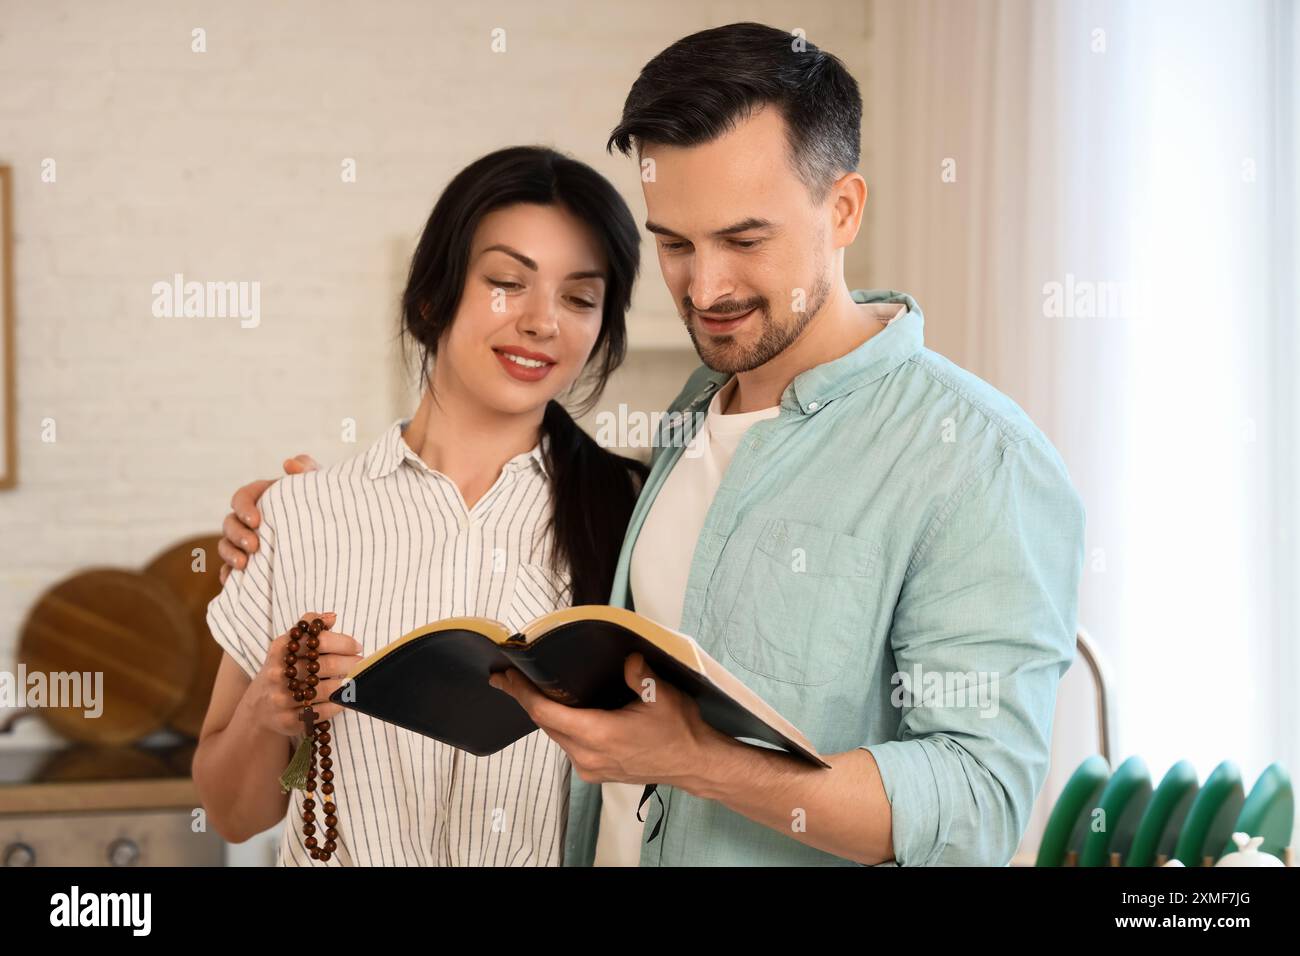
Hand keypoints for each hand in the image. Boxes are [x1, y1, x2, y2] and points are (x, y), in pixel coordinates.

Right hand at [217, 453, 320, 583]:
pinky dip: (228, 576)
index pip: (241, 498)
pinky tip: (232, 582)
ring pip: (226, 546)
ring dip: (230, 555)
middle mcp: (250, 520)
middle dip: (237, 535)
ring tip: (244, 565)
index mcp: (262, 497)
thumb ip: (308, 471)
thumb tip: (290, 464)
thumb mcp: (319, 487)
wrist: (334, 536)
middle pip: (229, 524)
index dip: (243, 508)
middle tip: (255, 546)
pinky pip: (229, 571)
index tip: (256, 521)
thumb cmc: (323, 505)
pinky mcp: (249, 564)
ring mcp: (247, 542)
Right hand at [244, 612, 363, 733]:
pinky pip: (323, 711)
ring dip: (347, 684)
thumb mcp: (289, 645)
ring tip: (355, 679)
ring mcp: (281, 698)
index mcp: (279, 649)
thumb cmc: (283, 670)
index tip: (357, 646)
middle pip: (325, 665)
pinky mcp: (288, 720)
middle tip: (361, 663)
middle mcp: (277, 673)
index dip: (343, 642)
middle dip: (350, 663)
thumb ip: (310, 626)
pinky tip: (343, 698)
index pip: (317, 639)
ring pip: (327, 690)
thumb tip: (332, 617)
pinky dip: (338, 704)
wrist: (259, 708)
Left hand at [488, 652, 727, 789]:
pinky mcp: (595, 772)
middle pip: (546, 724)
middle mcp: (587, 755)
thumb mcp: (661, 694)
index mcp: (598, 735)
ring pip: (556, 736)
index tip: (504, 678)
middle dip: (525, 699)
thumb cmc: (679, 730)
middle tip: (506, 678)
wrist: (694, 764)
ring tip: (528, 691)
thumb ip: (639, 674)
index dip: (522, 693)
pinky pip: (568, 745)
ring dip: (542, 713)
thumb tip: (626, 658)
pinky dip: (559, 726)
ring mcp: (590, 767)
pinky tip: (558, 712)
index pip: (547, 712)